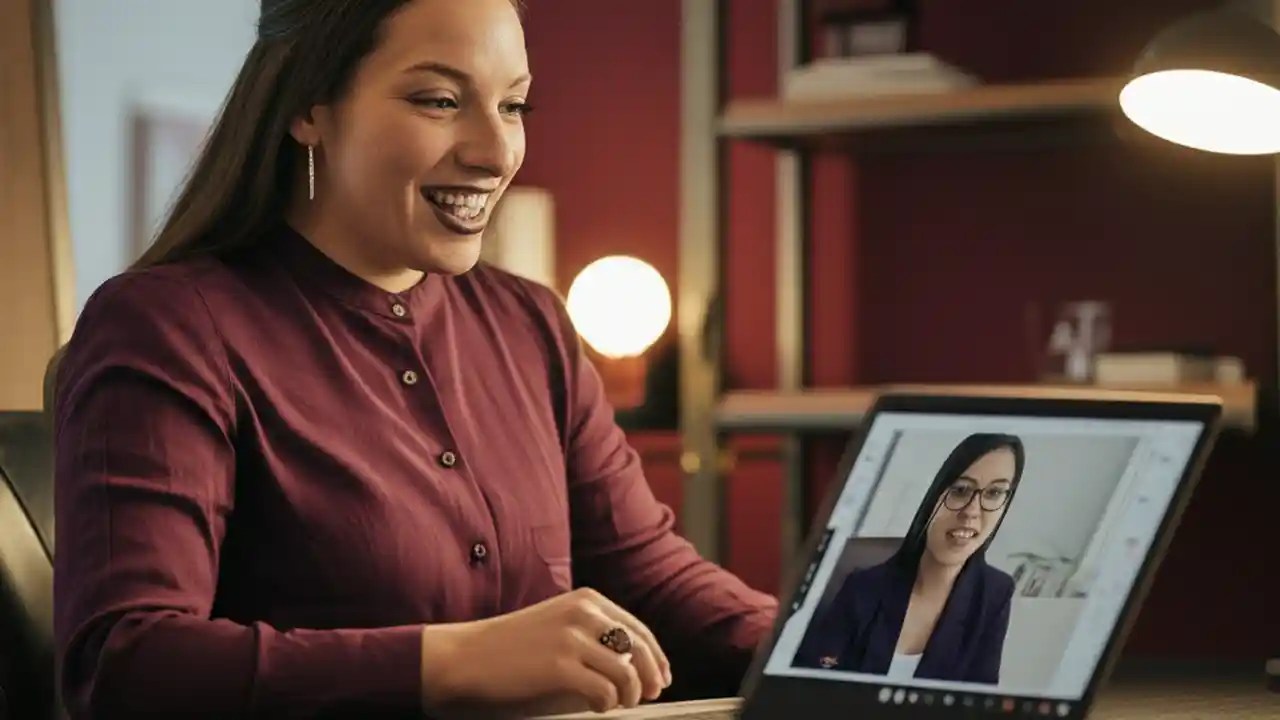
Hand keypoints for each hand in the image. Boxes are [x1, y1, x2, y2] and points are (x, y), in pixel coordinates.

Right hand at [420, 587, 672, 714]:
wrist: (467, 656)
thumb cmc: (510, 647)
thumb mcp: (557, 625)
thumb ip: (592, 635)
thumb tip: (633, 665)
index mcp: (586, 600)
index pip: (637, 629)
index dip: (655, 656)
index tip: (661, 676)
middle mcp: (584, 613)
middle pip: (640, 649)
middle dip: (651, 676)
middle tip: (650, 695)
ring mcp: (572, 638)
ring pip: (627, 672)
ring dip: (629, 694)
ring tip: (617, 704)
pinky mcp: (561, 666)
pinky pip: (605, 691)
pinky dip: (606, 704)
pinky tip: (595, 707)